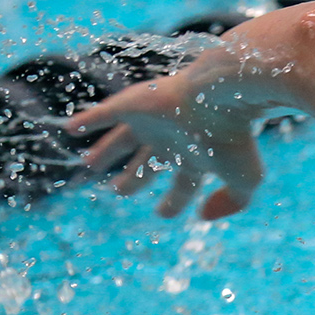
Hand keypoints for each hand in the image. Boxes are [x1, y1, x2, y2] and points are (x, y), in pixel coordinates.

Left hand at [66, 48, 268, 219]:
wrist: (222, 99)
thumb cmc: (233, 140)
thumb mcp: (244, 181)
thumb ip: (231, 203)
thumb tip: (203, 216)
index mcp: (197, 156)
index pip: (182, 184)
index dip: (174, 201)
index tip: (163, 213)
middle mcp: (172, 139)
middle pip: (146, 163)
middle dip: (133, 179)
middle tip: (118, 192)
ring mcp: (151, 121)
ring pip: (122, 140)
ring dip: (106, 152)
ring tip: (88, 164)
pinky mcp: (132, 105)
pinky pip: (103, 113)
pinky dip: (87, 120)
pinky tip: (71, 128)